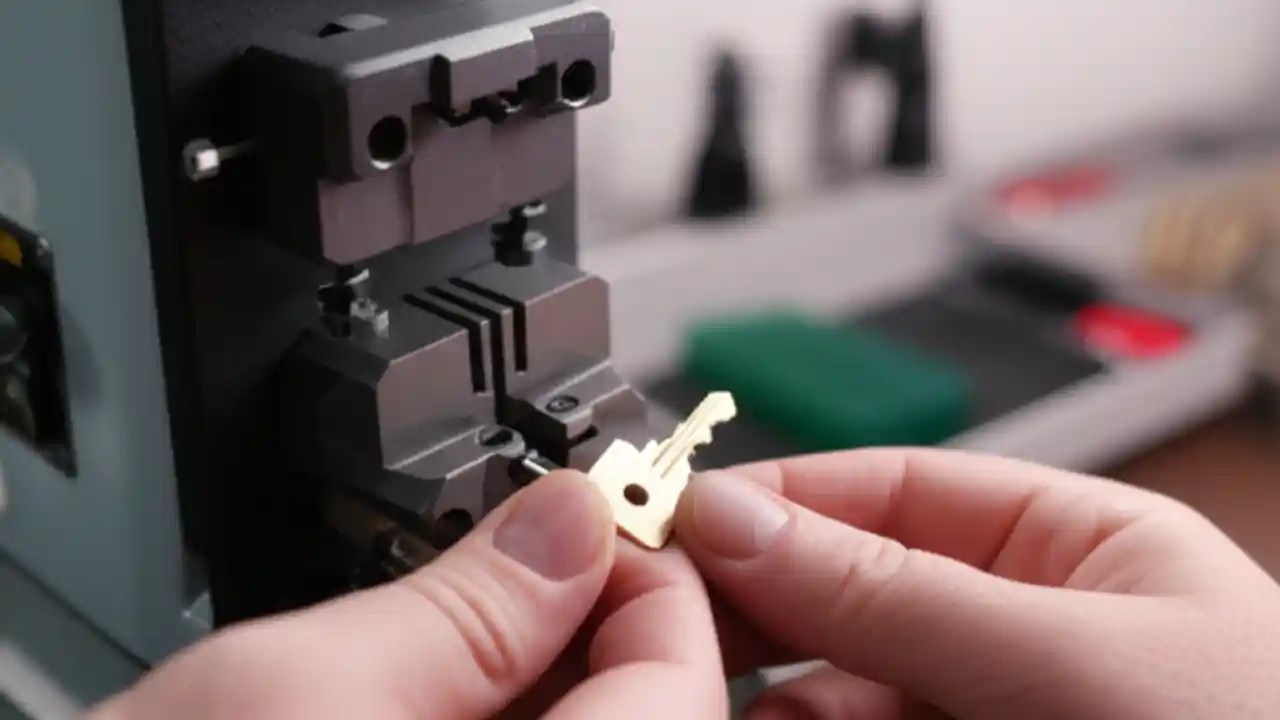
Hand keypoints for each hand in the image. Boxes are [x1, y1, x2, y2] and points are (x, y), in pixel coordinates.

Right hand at [89, 472, 725, 719]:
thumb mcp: (297, 684)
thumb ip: (461, 602)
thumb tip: (565, 517)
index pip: (680, 687)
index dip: (644, 579)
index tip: (584, 526)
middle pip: (653, 717)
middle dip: (600, 627)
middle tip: (531, 564)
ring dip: (551, 676)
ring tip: (472, 628)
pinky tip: (441, 698)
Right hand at [675, 448, 1279, 719]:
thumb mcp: (1068, 659)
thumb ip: (896, 592)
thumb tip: (740, 517)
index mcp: (1067, 546)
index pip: (888, 490)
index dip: (778, 498)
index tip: (681, 521)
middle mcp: (1016, 625)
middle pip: (847, 589)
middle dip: (762, 603)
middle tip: (672, 619)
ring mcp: (984, 710)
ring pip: (837, 686)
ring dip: (772, 692)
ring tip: (712, 693)